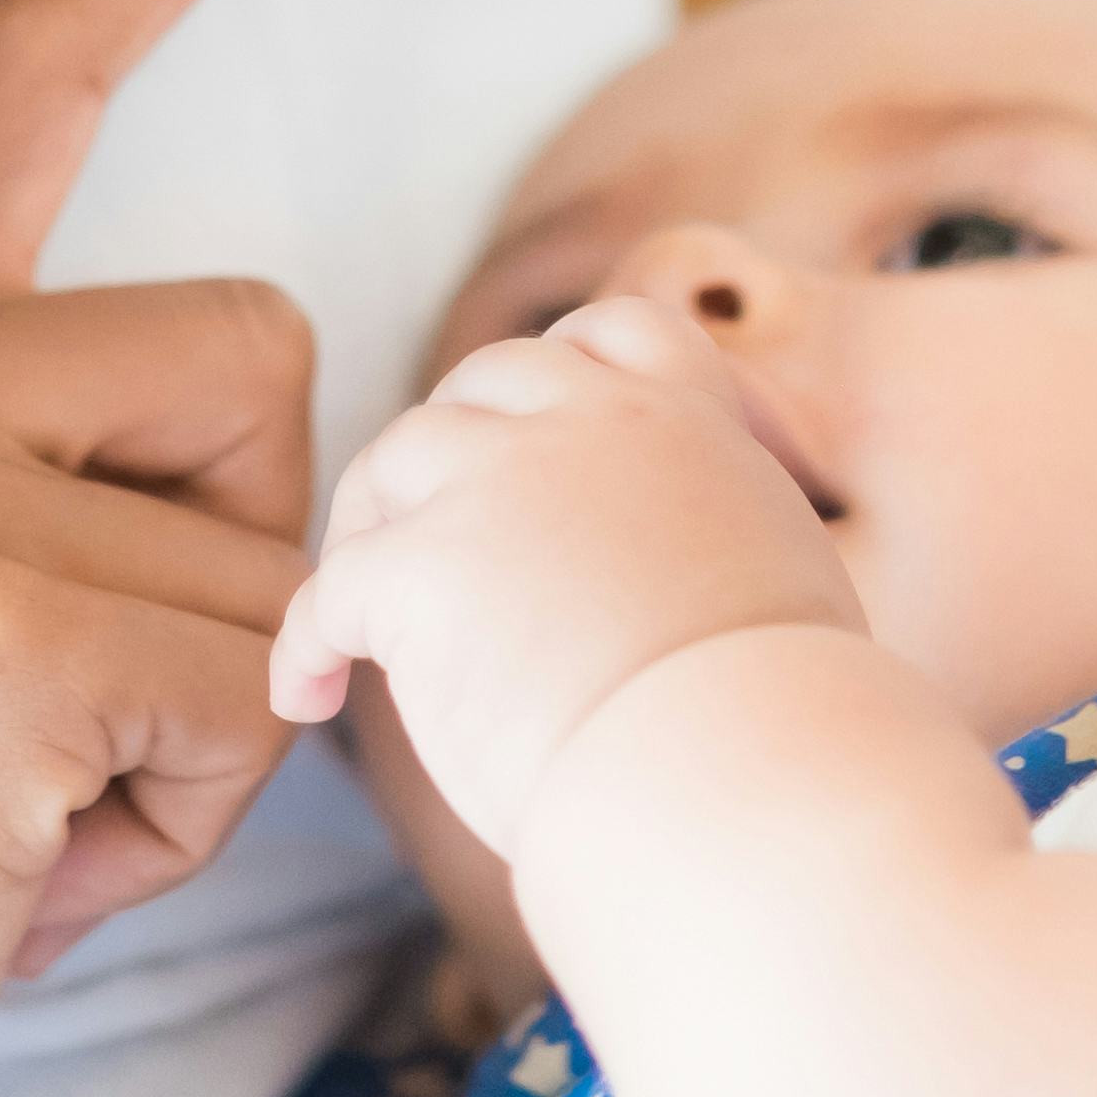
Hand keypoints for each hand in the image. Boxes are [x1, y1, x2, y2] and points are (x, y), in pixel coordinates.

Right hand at [0, 0, 359, 1096]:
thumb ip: (53, 449)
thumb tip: (290, 411)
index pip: (19, 40)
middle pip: (261, 346)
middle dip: (226, 558)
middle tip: (32, 719)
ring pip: (282, 531)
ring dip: (209, 706)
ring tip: (12, 798)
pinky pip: (252, 681)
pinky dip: (179, 816)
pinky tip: (9, 867)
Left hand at [271, 296, 862, 852]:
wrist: (736, 766)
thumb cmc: (784, 725)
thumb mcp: (788, 584)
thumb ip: (723, 548)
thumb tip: (697, 605)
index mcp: (689, 423)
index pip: (617, 330)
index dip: (571, 376)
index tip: (554, 445)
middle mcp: (588, 422)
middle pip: (484, 382)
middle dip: (456, 452)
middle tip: (442, 548)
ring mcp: (497, 482)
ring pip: (396, 460)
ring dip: (375, 526)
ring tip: (365, 622)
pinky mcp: (423, 565)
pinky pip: (331, 586)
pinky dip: (308, 640)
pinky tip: (310, 697)